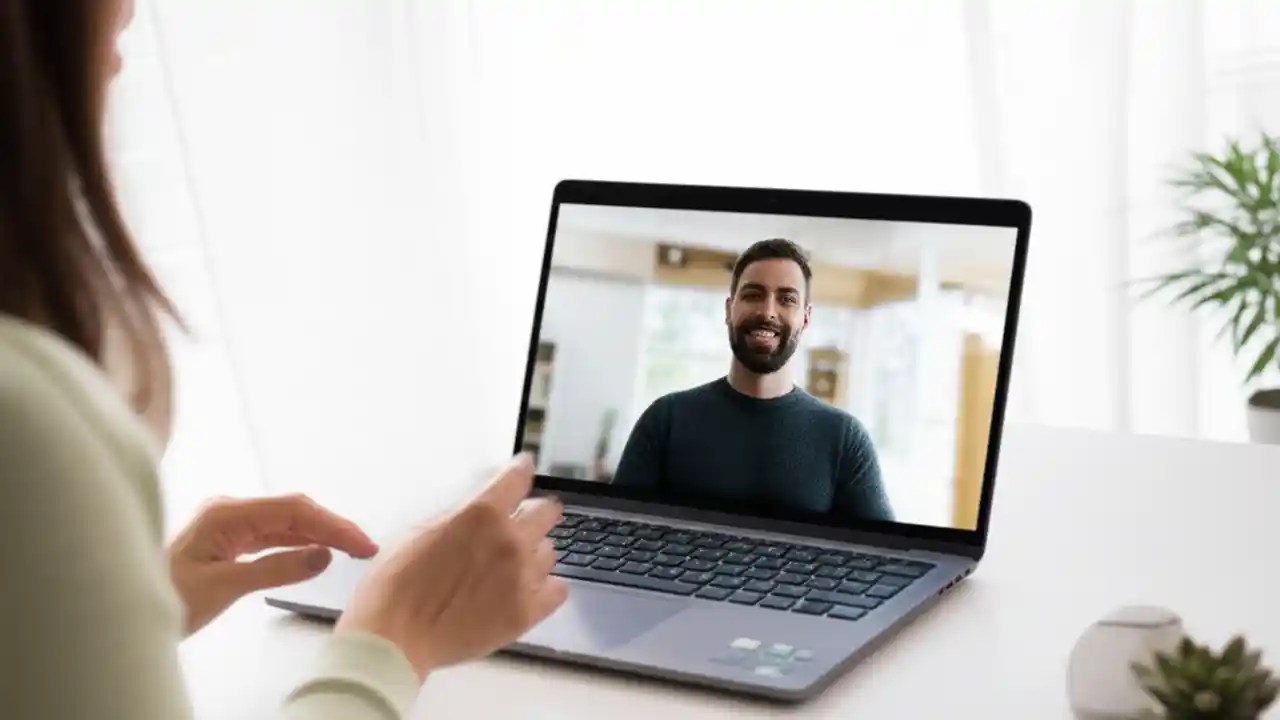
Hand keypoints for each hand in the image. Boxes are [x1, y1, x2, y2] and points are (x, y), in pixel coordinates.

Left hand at [168, 494, 377, 635]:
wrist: (123, 611)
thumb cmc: (163, 597)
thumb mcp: (223, 587)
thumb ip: (274, 569)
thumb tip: (322, 556)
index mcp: (226, 514)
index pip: (293, 510)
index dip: (332, 524)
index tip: (360, 542)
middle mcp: (230, 511)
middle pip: (294, 511)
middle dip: (332, 526)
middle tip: (365, 547)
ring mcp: (229, 525)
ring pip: (286, 523)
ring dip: (319, 534)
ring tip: (352, 549)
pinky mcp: (229, 540)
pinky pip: (273, 536)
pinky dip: (299, 543)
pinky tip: (318, 551)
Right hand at [336, 454, 568, 678]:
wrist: (395, 637)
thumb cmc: (396, 583)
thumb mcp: (423, 530)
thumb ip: (462, 516)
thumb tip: (482, 510)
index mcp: (482, 513)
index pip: (519, 477)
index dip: (522, 469)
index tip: (524, 468)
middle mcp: (511, 539)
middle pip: (548, 512)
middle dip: (534, 513)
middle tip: (520, 523)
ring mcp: (524, 576)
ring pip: (550, 552)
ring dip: (534, 554)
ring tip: (512, 566)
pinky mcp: (528, 611)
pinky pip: (558, 589)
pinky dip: (544, 587)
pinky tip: (526, 590)